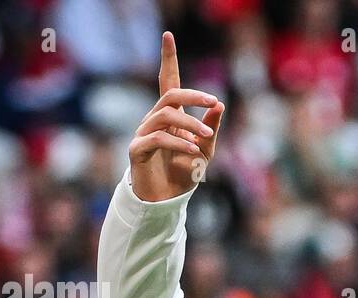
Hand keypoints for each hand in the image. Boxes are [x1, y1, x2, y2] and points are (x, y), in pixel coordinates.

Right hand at [128, 32, 223, 201]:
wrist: (166, 201)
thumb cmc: (184, 173)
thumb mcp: (205, 149)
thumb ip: (211, 128)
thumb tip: (219, 104)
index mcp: (170, 115)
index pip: (167, 81)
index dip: (167, 59)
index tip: (167, 35)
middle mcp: (154, 119)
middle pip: (170, 95)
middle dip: (192, 95)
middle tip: (213, 101)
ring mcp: (144, 132)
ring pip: (165, 115)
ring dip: (189, 123)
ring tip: (206, 136)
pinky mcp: (137, 149)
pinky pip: (157, 138)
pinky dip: (178, 143)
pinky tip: (193, 152)